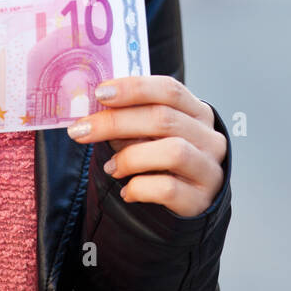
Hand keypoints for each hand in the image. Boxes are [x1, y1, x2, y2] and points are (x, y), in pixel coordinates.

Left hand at [67, 75, 226, 217]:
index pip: (170, 90)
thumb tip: (93, 112)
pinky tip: (127, 192)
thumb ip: (131, 120)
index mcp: (197, 112)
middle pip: (164, 118)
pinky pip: (168, 189)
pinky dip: (139, 187)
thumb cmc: (165, 161)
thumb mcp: (152, 135)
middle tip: (81, 130)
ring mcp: (209, 169)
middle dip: (116, 122)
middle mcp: (210, 138)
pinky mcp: (200, 200)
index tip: (100, 93)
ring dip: (130, 157)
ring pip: (173, 152)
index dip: (134, 88)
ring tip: (110, 167)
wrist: (191, 202)